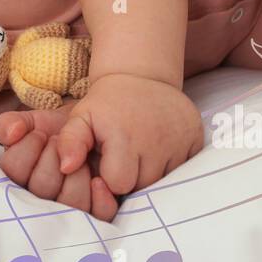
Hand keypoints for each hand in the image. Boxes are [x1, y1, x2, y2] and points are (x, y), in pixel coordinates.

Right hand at [0, 102, 120, 221]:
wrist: (93, 133)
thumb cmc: (57, 131)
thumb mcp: (31, 123)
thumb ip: (10, 124)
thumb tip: (11, 133)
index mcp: (19, 180)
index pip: (13, 171)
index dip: (26, 149)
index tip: (40, 134)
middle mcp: (39, 202)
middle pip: (41, 187)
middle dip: (53, 156)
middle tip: (59, 140)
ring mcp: (67, 210)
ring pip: (69, 202)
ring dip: (76, 174)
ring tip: (80, 155)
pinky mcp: (94, 214)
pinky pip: (97, 214)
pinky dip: (99, 198)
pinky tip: (98, 180)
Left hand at [9, 76, 202, 221]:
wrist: (142, 76)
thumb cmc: (106, 104)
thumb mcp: (81, 117)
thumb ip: (70, 142)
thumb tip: (65, 168)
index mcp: (124, 136)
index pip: (119, 184)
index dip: (111, 177)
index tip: (108, 160)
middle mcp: (156, 140)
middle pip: (143, 186)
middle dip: (132, 177)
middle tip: (126, 156)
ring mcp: (180, 140)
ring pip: (164, 180)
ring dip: (153, 172)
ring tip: (142, 151)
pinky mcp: (196, 139)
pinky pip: (183, 169)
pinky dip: (171, 164)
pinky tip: (160, 147)